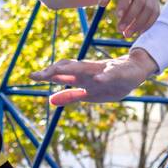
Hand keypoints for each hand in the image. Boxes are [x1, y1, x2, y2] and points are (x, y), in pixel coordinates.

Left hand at [32, 49, 156, 105]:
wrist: (135, 71)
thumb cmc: (110, 82)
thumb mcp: (89, 93)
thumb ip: (70, 96)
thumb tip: (50, 100)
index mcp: (82, 76)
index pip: (62, 72)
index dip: (47, 74)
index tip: (31, 76)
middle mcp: (89, 70)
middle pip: (69, 67)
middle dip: (54, 71)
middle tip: (39, 75)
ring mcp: (104, 70)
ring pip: (86, 68)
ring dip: (71, 70)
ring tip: (57, 71)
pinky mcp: (118, 73)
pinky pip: (111, 74)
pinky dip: (104, 76)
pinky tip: (98, 79)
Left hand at [100, 0, 159, 36]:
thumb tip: (101, 4)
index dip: (125, 3)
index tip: (117, 16)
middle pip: (141, 1)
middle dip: (131, 17)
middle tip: (120, 30)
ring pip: (150, 9)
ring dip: (139, 24)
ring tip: (127, 34)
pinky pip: (155, 13)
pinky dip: (148, 24)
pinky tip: (138, 32)